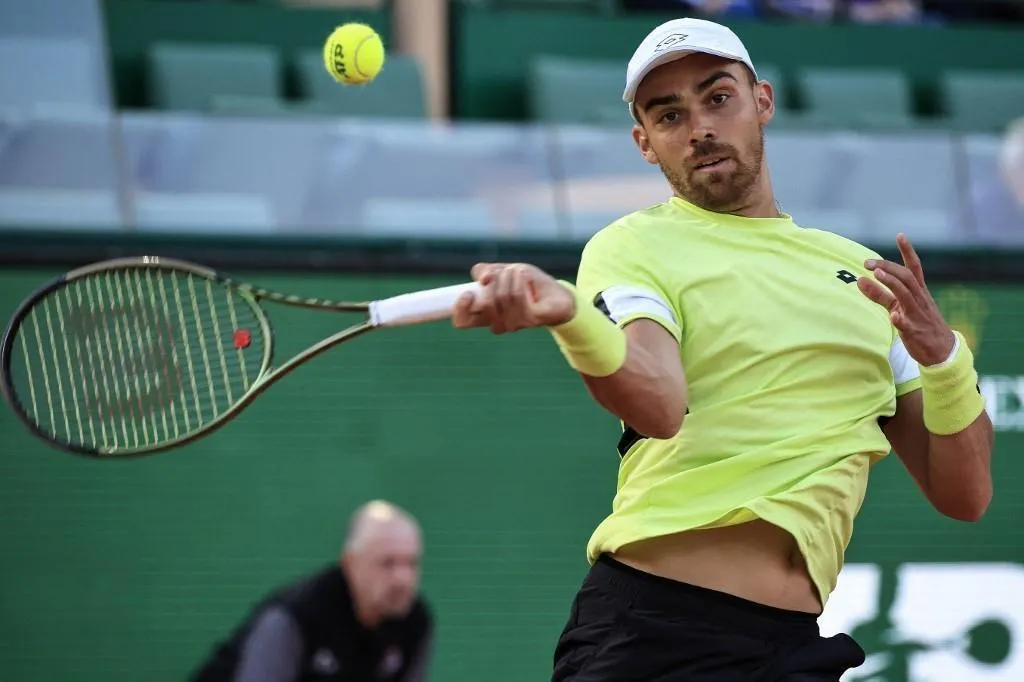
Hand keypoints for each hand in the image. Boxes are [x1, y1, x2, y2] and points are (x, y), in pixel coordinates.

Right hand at [452, 262, 575, 333]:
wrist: (558, 293)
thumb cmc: (530, 285)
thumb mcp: (505, 272)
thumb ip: (487, 272)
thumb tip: (478, 275)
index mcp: (487, 315)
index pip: (462, 321)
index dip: (460, 308)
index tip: (468, 293)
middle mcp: (499, 323)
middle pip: (484, 303)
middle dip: (494, 279)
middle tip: (505, 272)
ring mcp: (516, 323)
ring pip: (503, 295)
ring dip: (511, 276)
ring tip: (521, 273)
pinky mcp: (533, 319)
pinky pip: (519, 295)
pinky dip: (522, 279)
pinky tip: (529, 279)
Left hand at [857, 233, 955, 366]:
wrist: (942, 351)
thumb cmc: (919, 324)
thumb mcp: (900, 306)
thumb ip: (880, 294)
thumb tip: (860, 280)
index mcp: (919, 292)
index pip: (914, 268)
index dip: (908, 251)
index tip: (900, 235)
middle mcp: (919, 300)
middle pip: (905, 278)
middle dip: (887, 267)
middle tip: (867, 262)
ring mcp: (917, 315)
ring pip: (907, 296)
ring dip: (892, 284)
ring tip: (876, 274)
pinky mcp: (915, 332)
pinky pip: (908, 325)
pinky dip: (901, 320)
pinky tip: (894, 316)